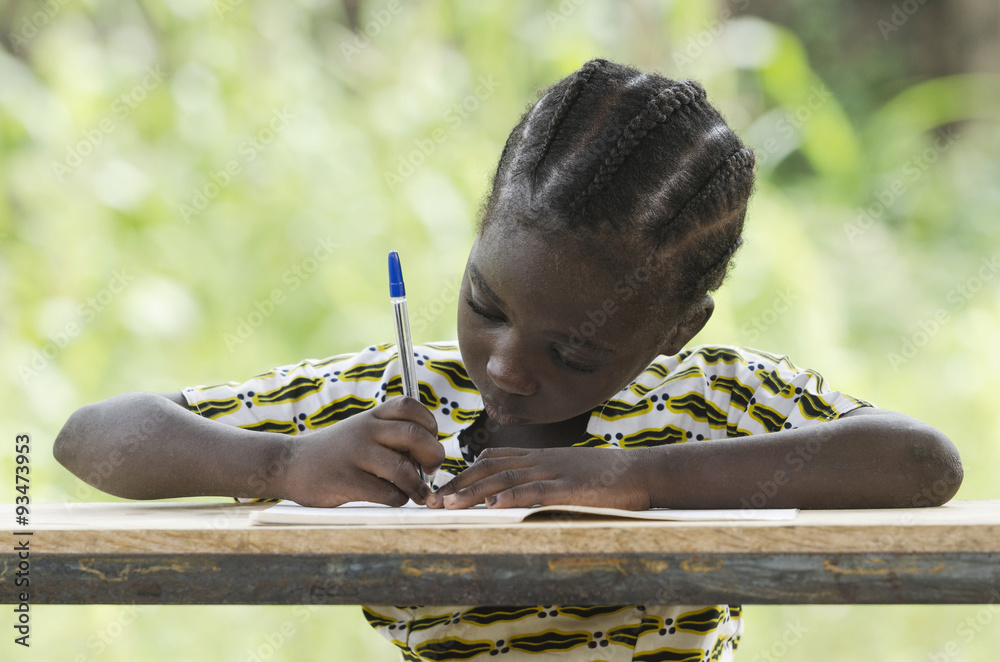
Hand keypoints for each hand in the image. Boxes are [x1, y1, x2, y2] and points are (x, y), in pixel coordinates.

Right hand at [273, 396, 442, 507]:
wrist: (289, 464)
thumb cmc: (335, 451)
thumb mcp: (360, 430)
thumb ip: (391, 435)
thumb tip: (430, 454)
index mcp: (371, 416)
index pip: (410, 407)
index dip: (429, 423)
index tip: (430, 440)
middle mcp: (364, 431)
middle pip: (415, 436)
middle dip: (433, 455)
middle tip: (431, 468)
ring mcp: (355, 455)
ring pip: (403, 469)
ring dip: (418, 485)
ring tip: (419, 493)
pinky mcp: (347, 481)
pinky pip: (386, 493)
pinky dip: (399, 499)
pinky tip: (395, 498)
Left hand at [424, 446, 652, 509]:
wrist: (642, 472)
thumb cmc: (606, 478)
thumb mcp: (566, 474)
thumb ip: (540, 482)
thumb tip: (511, 498)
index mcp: (539, 456)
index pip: (492, 458)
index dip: (464, 473)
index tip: (441, 490)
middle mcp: (541, 459)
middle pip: (490, 467)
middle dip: (458, 484)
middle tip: (432, 502)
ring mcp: (555, 471)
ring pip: (506, 478)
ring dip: (474, 492)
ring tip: (450, 505)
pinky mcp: (571, 486)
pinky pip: (537, 490)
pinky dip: (514, 497)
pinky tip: (495, 506)